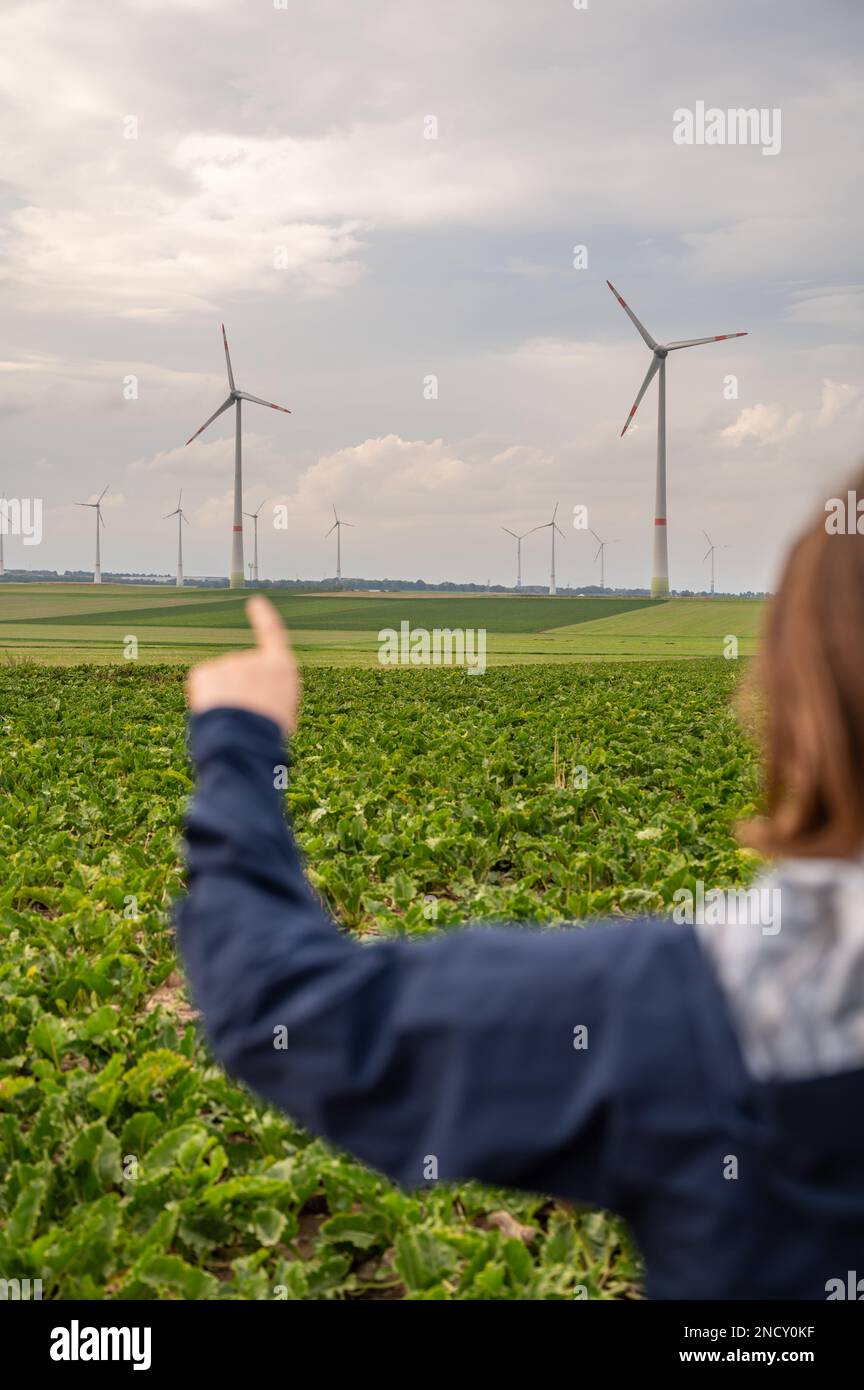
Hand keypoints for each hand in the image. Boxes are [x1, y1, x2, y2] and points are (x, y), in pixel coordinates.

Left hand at [186, 596, 300, 735]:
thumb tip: (247, 694)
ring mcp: (229, 662)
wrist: (245, 738)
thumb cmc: (268, 733)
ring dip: (223, 698)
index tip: (255, 602)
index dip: (263, 617)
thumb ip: (267, 692)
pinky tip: (215, 713)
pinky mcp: (205, 671)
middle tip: (246, 717)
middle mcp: (254, 659)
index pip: (272, 633)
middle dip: (240, 690)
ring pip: (222, 681)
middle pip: (242, 671)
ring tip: (233, 719)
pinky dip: (205, 699)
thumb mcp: (282, 710)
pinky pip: (204, 685)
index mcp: (281, 667)